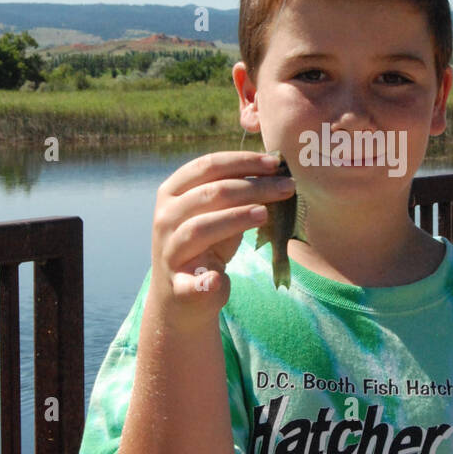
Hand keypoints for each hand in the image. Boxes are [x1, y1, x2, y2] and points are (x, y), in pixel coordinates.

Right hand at [149, 150, 294, 321]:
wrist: (180, 292)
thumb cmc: (206, 242)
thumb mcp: (217, 211)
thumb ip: (236, 192)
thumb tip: (276, 172)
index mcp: (173, 192)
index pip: (208, 166)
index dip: (242, 161)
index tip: (275, 163)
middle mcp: (166, 217)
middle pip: (210, 194)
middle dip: (253, 187)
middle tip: (287, 187)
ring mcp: (169, 251)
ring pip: (200, 228)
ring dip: (235, 219)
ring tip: (265, 214)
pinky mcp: (177, 285)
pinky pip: (188, 283)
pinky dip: (202, 281)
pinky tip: (217, 279)